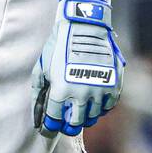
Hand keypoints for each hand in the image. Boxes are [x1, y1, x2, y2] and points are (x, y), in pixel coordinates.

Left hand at [31, 0, 124, 137]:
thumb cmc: (59, 44)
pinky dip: (101, 107)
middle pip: (76, 124)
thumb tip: (37, 111)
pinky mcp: (114, 83)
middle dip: (68, 125)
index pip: (55, 120)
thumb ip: (39, 90)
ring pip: (93, 117)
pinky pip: (108, 106)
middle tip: (66, 122)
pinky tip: (94, 101)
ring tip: (80, 109)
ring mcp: (100, 89)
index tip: (49, 126)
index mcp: (61, 90)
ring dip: (85, 116)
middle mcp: (81, 93)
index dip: (51, 126)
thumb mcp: (43, 66)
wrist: (84, 25)